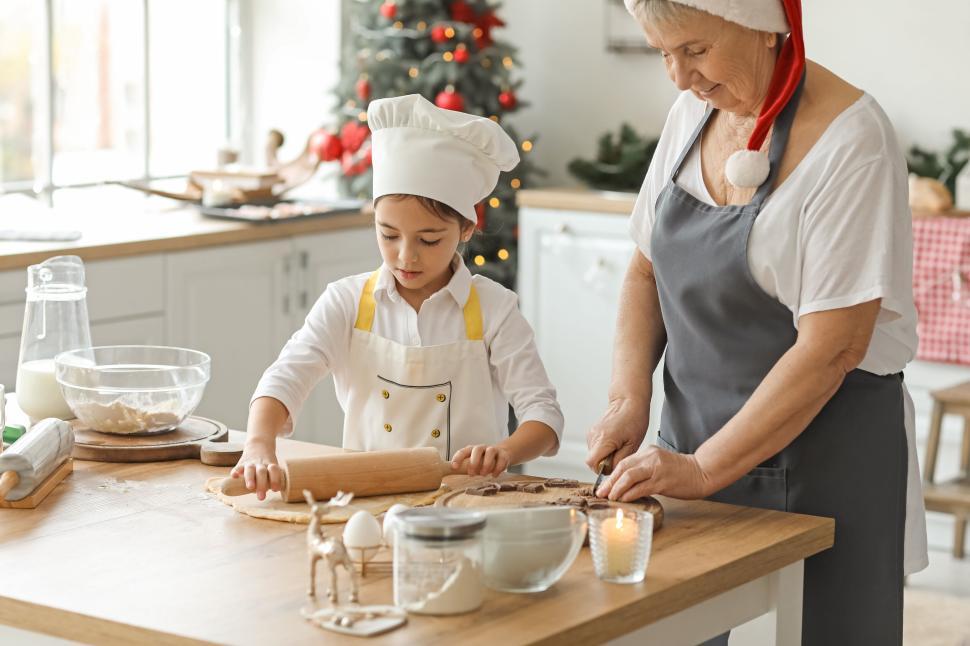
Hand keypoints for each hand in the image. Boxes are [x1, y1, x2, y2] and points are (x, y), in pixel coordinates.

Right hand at [230, 439, 282, 500]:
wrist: (259, 444)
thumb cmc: (267, 463)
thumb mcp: (272, 467)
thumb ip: (270, 479)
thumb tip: (268, 492)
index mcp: (270, 465)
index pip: (274, 470)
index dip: (276, 479)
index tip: (275, 489)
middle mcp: (261, 464)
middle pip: (262, 472)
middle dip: (262, 484)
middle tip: (261, 497)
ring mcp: (250, 463)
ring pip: (250, 469)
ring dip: (250, 478)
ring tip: (250, 487)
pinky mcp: (241, 463)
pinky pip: (237, 467)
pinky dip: (235, 471)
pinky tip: (234, 476)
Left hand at [451, 444, 511, 477]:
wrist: (503, 453)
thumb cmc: (484, 460)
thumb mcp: (473, 462)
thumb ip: (464, 466)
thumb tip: (449, 472)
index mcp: (472, 450)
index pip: (463, 451)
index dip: (458, 458)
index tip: (454, 467)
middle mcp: (482, 448)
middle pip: (477, 449)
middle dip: (473, 462)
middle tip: (471, 474)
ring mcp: (493, 450)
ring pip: (490, 452)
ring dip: (486, 464)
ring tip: (483, 474)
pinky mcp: (503, 455)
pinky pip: (501, 459)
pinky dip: (498, 468)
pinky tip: (494, 475)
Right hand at [586, 398, 649, 472]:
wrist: (629, 402)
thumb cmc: (634, 419)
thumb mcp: (633, 444)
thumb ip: (620, 460)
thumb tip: (612, 470)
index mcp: (604, 439)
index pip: (591, 462)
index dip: (601, 469)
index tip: (612, 466)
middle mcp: (594, 436)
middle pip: (591, 460)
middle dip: (603, 463)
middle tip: (618, 456)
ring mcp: (592, 433)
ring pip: (592, 454)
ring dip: (603, 456)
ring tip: (618, 448)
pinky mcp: (592, 431)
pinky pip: (594, 447)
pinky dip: (602, 449)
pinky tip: (614, 443)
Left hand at [596, 445, 711, 501]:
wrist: (702, 472)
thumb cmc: (681, 472)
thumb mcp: (659, 464)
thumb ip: (644, 470)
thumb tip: (625, 483)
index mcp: (648, 452)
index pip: (624, 463)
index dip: (611, 475)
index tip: (604, 486)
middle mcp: (650, 458)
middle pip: (623, 468)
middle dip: (610, 482)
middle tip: (601, 493)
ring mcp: (656, 469)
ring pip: (629, 477)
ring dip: (617, 489)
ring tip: (610, 498)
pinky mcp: (663, 481)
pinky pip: (641, 488)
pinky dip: (630, 494)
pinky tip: (624, 500)